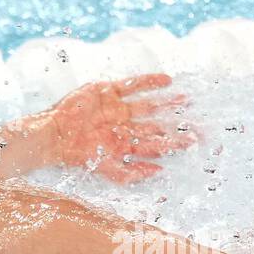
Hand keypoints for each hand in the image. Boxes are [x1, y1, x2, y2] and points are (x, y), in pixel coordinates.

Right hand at [46, 73, 196, 183]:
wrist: (54, 135)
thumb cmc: (77, 155)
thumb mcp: (105, 169)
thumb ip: (131, 174)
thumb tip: (159, 173)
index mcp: (125, 145)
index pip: (156, 144)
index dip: (175, 143)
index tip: (195, 142)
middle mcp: (125, 126)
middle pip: (157, 125)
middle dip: (177, 125)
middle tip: (199, 122)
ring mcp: (117, 109)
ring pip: (149, 105)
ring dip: (168, 102)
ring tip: (187, 98)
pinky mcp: (108, 92)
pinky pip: (133, 85)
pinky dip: (149, 82)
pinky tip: (167, 80)